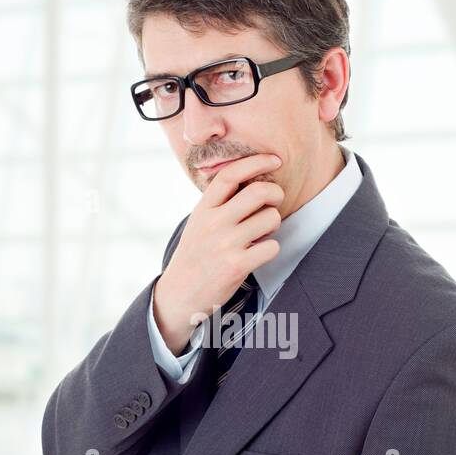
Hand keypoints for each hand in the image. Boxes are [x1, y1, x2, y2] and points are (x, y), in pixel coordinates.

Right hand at [153, 154, 283, 354]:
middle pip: (259, 192)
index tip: (274, 160)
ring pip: (271, 218)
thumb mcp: (199, 222)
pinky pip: (272, 246)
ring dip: (274, 224)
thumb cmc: (196, 255)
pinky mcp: (237, 266)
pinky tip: (258, 253)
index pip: (231, 174)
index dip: (256, 162)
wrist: (180, 293)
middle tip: (275, 202)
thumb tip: (251, 179)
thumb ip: (219, 202)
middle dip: (275, 193)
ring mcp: (226, 244)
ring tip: (261, 233)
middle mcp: (214, 223)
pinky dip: (271, 248)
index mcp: (204, 208)